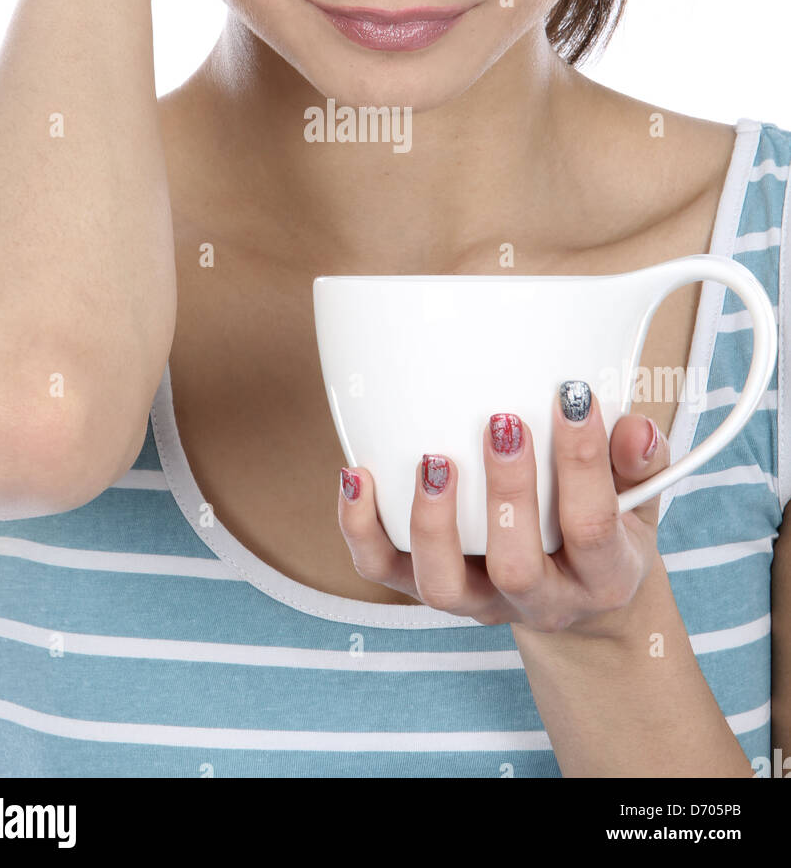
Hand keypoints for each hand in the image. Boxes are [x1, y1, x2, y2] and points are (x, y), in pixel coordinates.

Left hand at [337, 385, 669, 632]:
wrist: (575, 599)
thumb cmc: (606, 528)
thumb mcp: (640, 500)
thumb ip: (640, 464)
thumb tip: (634, 427)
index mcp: (601, 575)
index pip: (593, 527)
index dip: (584, 462)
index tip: (573, 396)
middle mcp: (537, 598)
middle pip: (517, 565)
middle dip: (508, 493)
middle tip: (503, 423)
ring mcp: (478, 600)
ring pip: (443, 584)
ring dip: (432, 521)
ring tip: (434, 460)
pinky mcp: (427, 588)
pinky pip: (383, 571)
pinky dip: (361, 527)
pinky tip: (357, 475)